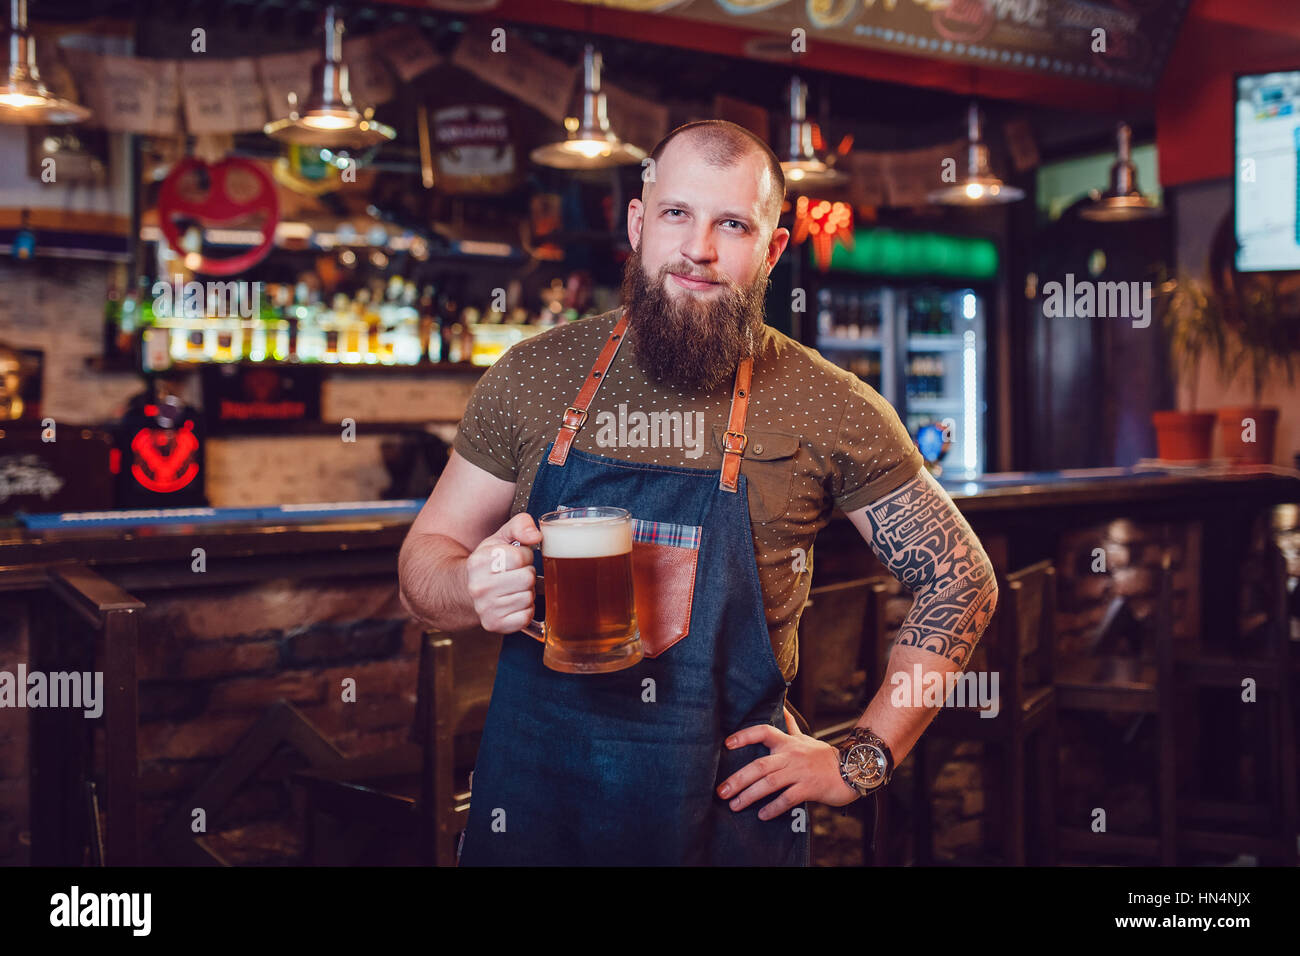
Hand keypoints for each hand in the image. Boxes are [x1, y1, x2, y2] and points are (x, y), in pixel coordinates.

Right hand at [465, 512, 540, 632]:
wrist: (465, 590)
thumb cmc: (489, 563)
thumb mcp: (500, 537)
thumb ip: (520, 525)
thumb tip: (536, 535)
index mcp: (478, 561)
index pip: (521, 557)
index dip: (525, 556)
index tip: (516, 559)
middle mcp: (478, 586)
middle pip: (527, 578)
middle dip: (527, 574)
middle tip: (515, 575)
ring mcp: (485, 608)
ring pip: (528, 597)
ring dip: (526, 592)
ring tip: (513, 588)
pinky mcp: (494, 625)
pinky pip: (526, 616)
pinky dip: (525, 609)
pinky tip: (512, 602)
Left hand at [715, 706, 858, 819]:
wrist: (852, 769)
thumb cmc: (823, 756)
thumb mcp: (805, 738)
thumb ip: (790, 726)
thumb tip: (782, 706)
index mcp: (788, 742)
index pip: (763, 732)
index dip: (744, 736)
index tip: (726, 744)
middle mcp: (791, 755)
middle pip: (759, 765)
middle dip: (738, 779)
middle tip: (721, 791)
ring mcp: (800, 772)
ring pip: (769, 783)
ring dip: (749, 795)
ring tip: (734, 805)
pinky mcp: (809, 788)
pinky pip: (787, 798)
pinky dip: (773, 808)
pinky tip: (762, 815)